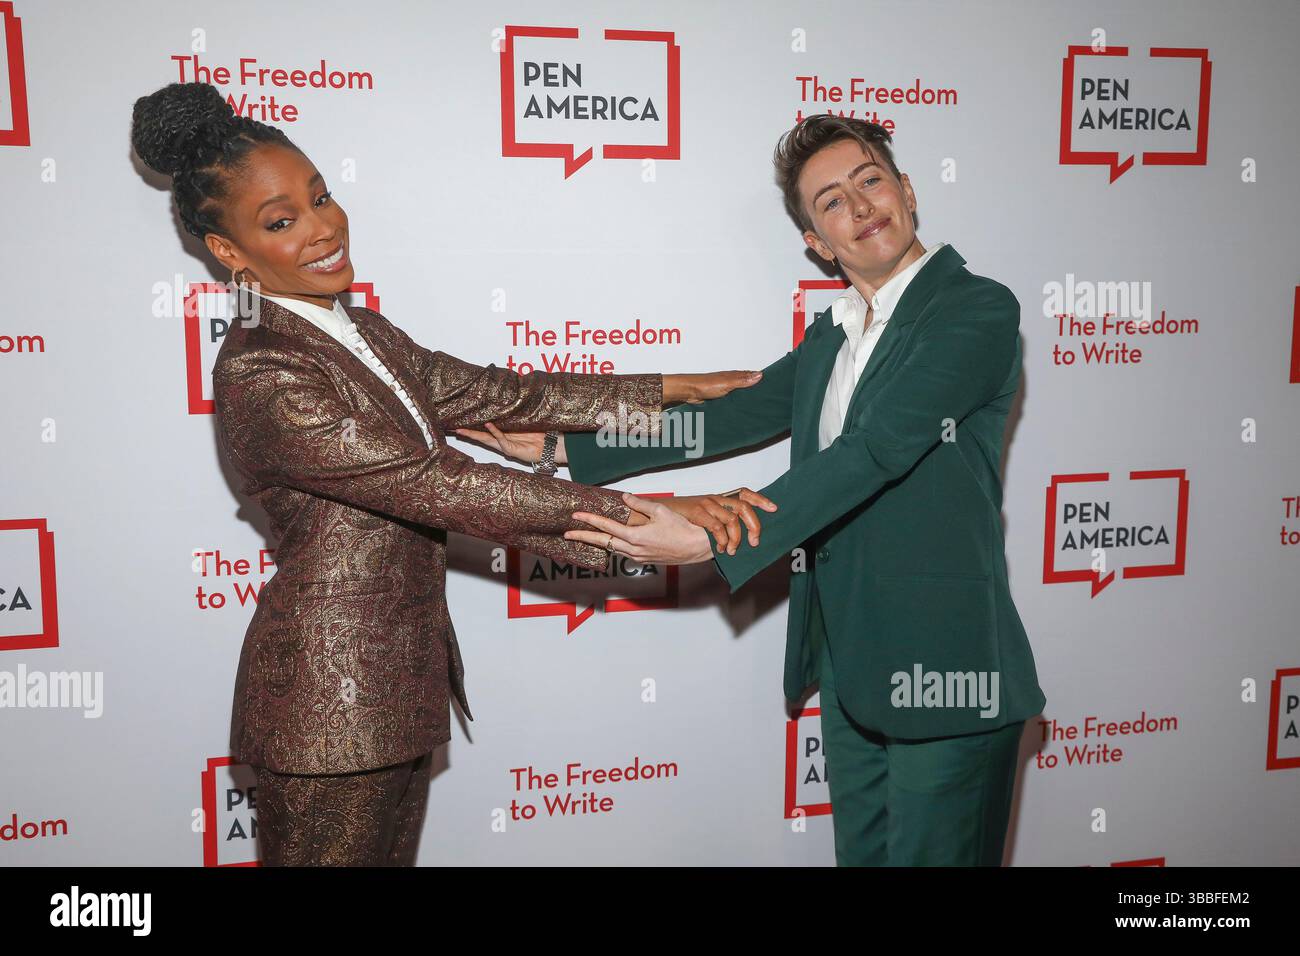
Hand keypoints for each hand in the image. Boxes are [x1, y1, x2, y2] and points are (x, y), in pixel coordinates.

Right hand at [451, 424, 565, 466]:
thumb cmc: (539, 434)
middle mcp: (502, 441)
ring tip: (463, 430)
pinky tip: (488, 426)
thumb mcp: (524, 422)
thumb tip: (507, 402)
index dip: (472, 427)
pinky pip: (501, 439)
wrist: (549, 446)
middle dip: (467, 433)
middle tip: (454, 429)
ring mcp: (506, 446)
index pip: (484, 431)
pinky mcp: (512, 449)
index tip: (460, 423)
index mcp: (503, 435)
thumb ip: (515, 415)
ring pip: (487, 440)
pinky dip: (494, 432)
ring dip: (475, 434)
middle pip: (480, 437)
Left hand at [566, 493, 714, 564]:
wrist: (696, 548)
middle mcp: (633, 549)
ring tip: (585, 536)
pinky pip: (623, 553)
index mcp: (635, 536)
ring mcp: (638, 557)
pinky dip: (613, 546)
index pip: (606, 526)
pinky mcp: (644, 560)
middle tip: (567, 533)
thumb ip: (640, 504)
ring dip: (598, 542)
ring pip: (612, 549)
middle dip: (583, 537)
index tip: (576, 515)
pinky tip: (611, 541)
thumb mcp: (661, 511)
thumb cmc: (682, 529)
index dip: (589, 520)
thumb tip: (625, 498)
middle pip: (602, 542)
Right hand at [658, 488, 776, 554]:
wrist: (653, 512)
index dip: (760, 499)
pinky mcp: (696, 511)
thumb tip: (735, 541)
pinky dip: (721, 539)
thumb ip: (718, 526)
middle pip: (744, 507)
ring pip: (732, 519)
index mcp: (719, 500)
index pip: (744, 493)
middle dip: (754, 526)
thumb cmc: (678, 520)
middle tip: (753, 542)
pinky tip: (720, 549)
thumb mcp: (701, 520)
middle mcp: (715, 499)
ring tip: (732, 550)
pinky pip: (716, 525)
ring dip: (736, 538)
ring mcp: (706, 504)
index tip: (774, 508)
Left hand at [662, 370, 761, 404]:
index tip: (773, 383)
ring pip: (740, 393)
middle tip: (768, 395)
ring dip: (747, 397)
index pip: (752, 376)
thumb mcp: (728, 383)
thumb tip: (759, 375)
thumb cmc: (706, 384)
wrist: (690, 392)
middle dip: (756, 388)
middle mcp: (731, 381)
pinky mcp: (720, 398)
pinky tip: (741, 407)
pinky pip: (732, 400)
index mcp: (734, 376)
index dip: (761, 378)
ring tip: (758, 403)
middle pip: (747, 384)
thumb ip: (743, 380)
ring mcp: (726, 390)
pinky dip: (738, 402)